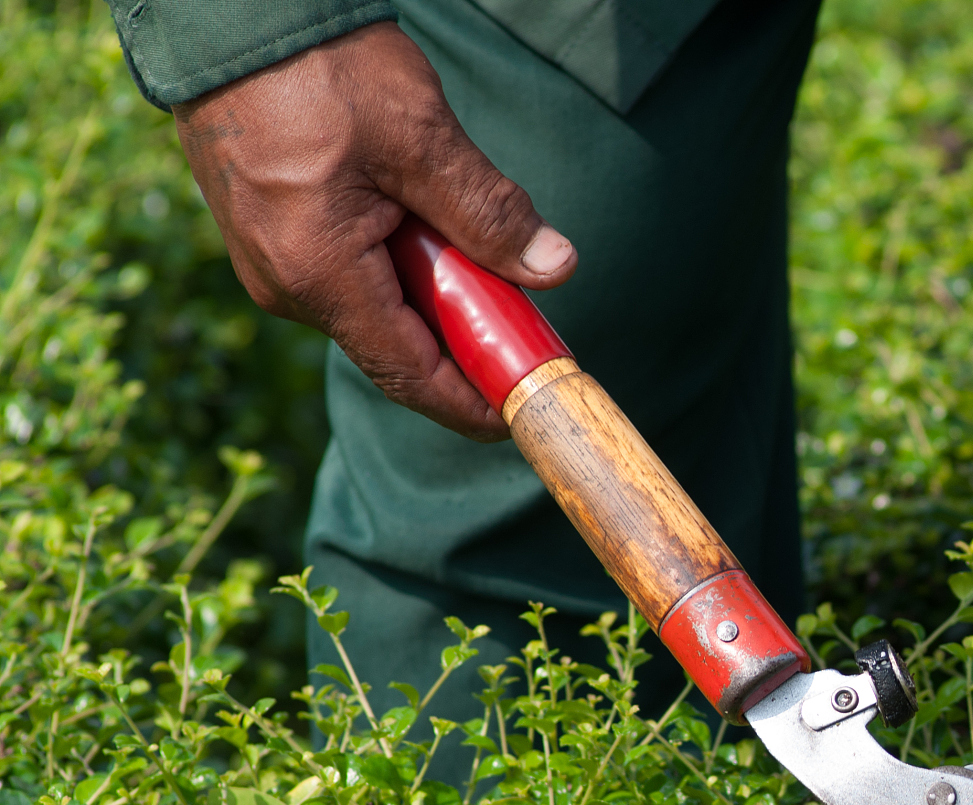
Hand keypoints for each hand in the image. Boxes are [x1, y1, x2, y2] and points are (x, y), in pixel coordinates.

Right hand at [174, 22, 575, 439]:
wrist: (233, 15)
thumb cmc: (321, 67)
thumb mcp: (422, 138)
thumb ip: (489, 214)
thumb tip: (555, 268)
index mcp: (318, 274)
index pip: (410, 375)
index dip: (472, 404)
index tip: (522, 414)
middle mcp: (285, 285)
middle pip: (397, 347)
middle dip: (465, 342)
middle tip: (528, 322)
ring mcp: (273, 263)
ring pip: (377, 310)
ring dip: (435, 299)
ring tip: (481, 259)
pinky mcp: (272, 237)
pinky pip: (351, 278)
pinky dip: (402, 271)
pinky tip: (430, 233)